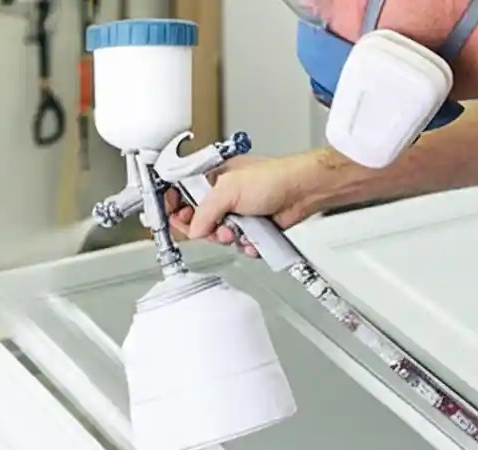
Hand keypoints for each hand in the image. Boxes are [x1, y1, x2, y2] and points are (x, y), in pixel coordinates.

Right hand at [165, 153, 335, 256]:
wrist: (305, 192)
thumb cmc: (276, 178)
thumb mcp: (229, 189)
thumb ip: (205, 212)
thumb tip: (193, 230)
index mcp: (212, 178)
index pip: (181, 194)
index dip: (174, 207)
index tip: (172, 218)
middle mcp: (222, 195)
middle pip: (197, 221)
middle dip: (206, 229)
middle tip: (215, 228)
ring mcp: (237, 212)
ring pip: (217, 235)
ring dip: (227, 238)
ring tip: (239, 231)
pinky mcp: (251, 227)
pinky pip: (237, 243)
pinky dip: (244, 244)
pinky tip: (252, 237)